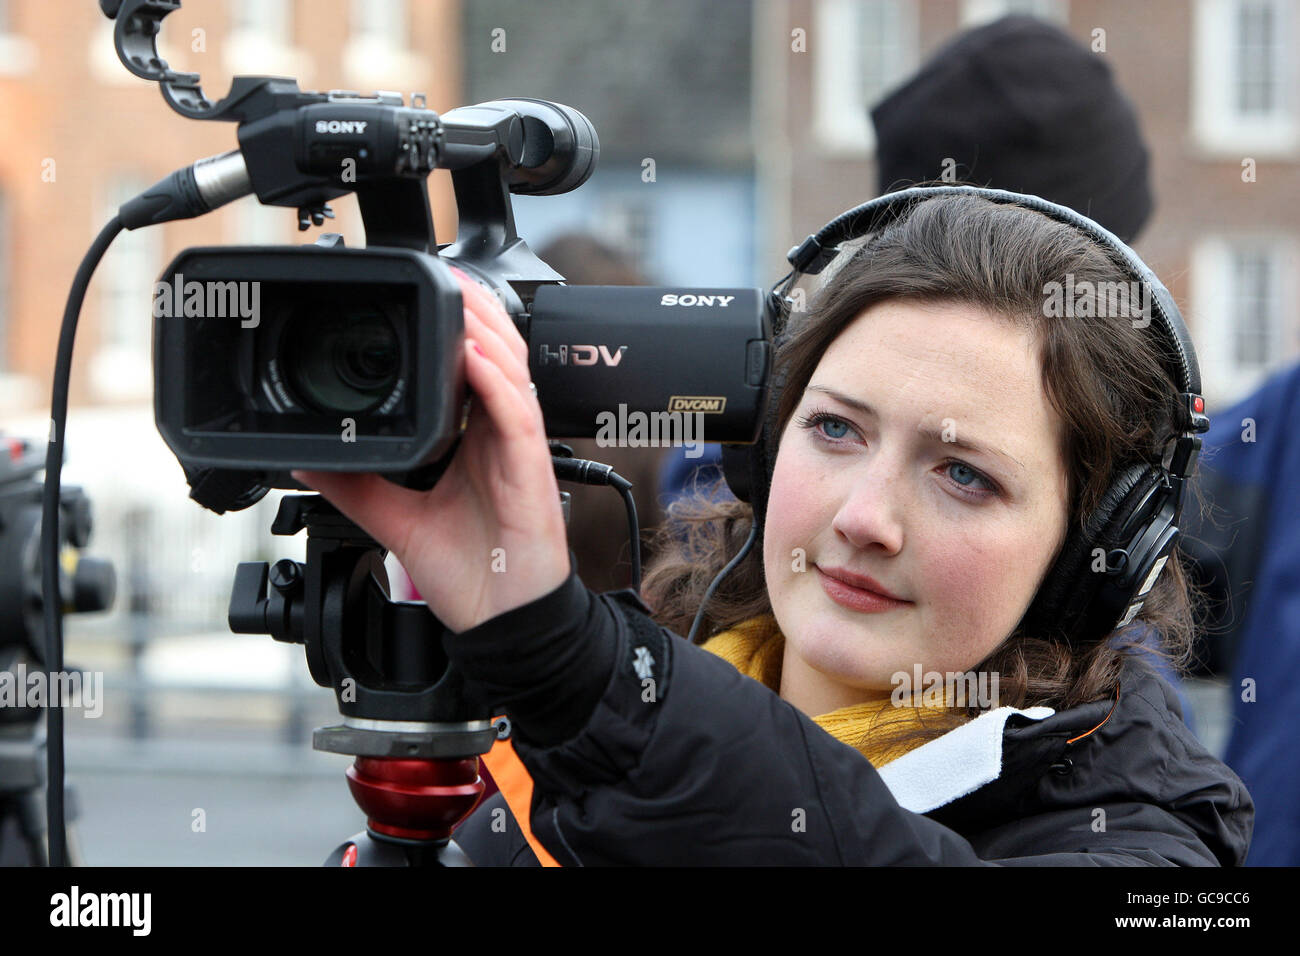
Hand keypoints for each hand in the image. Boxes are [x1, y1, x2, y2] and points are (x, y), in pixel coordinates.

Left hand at [292, 267, 570, 633]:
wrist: (502, 619)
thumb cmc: (466, 572)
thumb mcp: (394, 518)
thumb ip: (354, 483)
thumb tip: (306, 455)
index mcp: (477, 440)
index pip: (473, 367)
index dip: (458, 325)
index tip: (427, 294)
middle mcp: (501, 435)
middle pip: (498, 351)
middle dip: (475, 307)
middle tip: (443, 271)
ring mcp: (519, 447)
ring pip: (511, 368)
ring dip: (486, 327)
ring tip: (457, 293)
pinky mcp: (530, 466)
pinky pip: (515, 410)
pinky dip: (494, 378)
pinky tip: (472, 353)